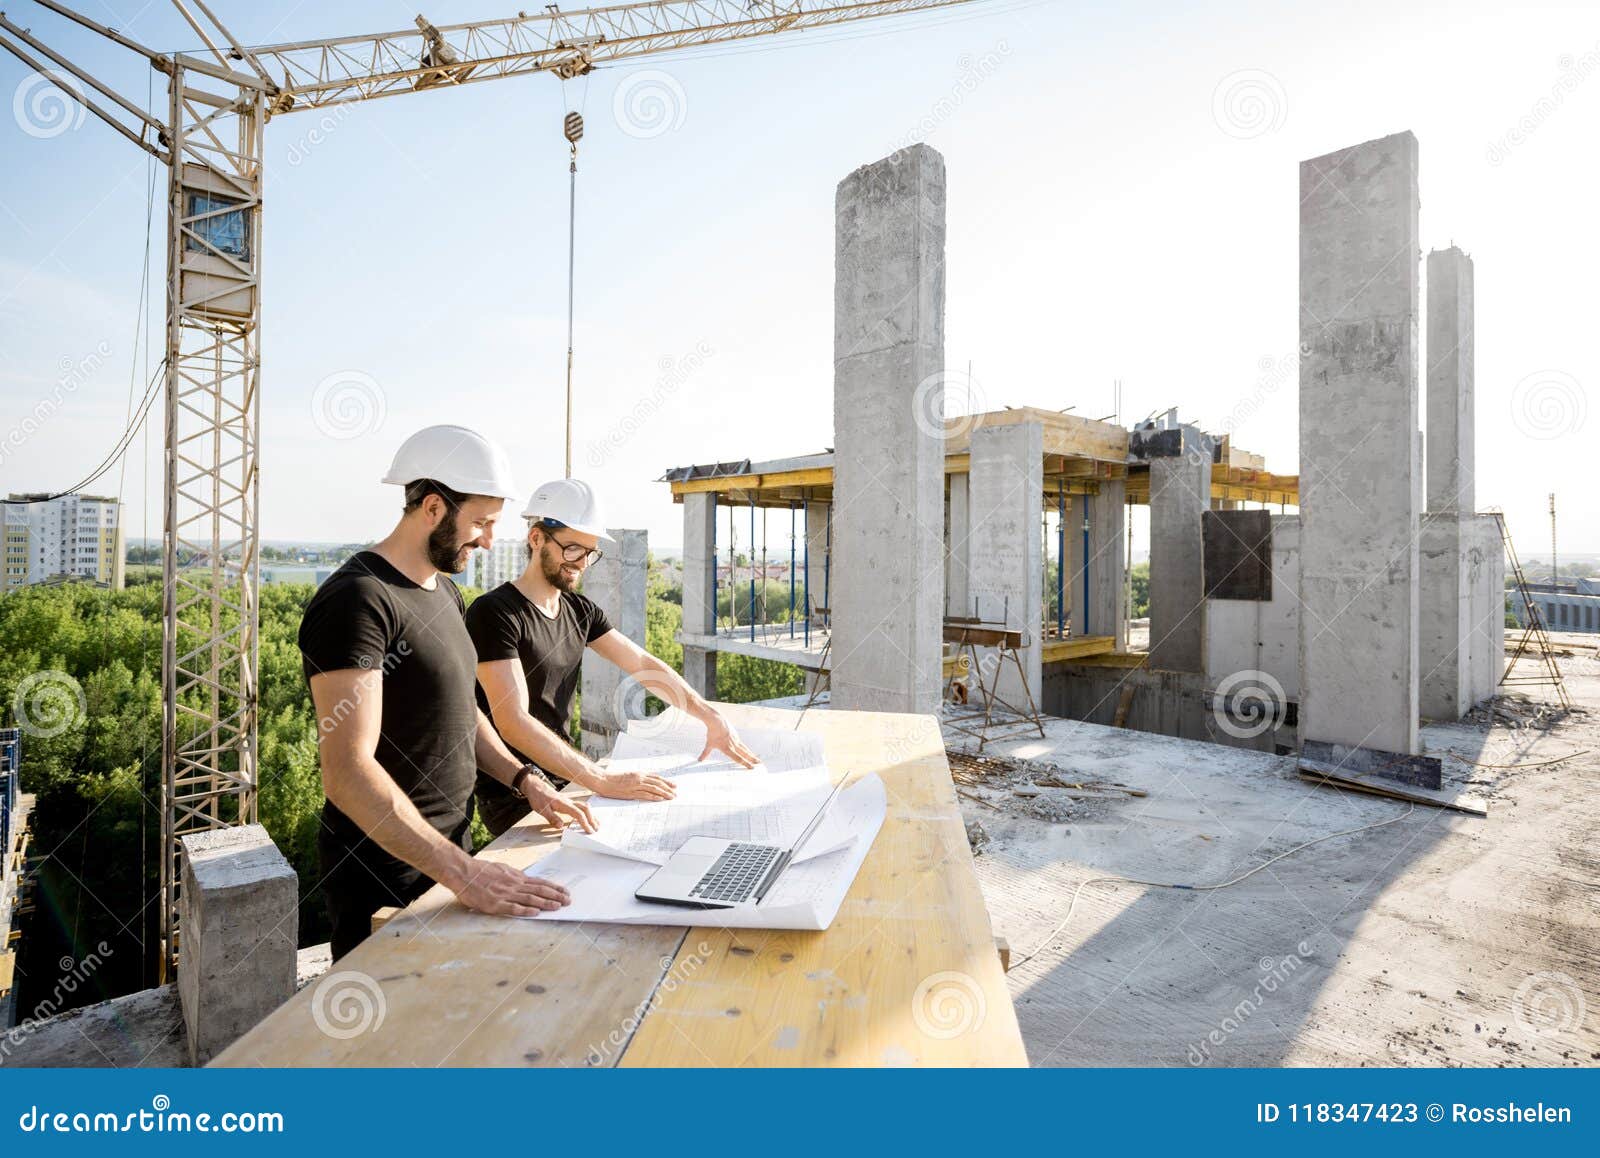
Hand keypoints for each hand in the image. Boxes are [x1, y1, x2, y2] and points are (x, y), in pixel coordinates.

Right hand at [449, 857, 569, 916]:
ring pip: (530, 898)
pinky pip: (512, 907)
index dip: (553, 888)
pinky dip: (525, 910)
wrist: (463, 872)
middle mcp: (513, 884)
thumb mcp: (501, 869)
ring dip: (545, 903)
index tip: (565, 891)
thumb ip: (513, 876)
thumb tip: (524, 880)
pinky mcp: (495, 903)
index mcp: (515, 877)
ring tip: (558, 907)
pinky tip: (535, 913)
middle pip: (539, 890)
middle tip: (568, 901)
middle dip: (555, 895)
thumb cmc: (480, 871)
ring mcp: (505, 894)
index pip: (539, 882)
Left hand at [524, 781, 597, 833]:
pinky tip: (587, 816)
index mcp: (563, 804)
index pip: (578, 814)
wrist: (535, 787)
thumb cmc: (538, 797)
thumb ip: (552, 818)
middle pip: (585, 809)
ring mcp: (569, 801)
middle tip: (596, 829)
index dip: (585, 823)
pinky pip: (580, 806)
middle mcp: (569, 802)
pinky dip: (586, 812)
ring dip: (591, 815)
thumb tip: (560, 826)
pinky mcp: (567, 802)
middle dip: (592, 819)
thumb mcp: (541, 809)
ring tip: (595, 824)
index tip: (589, 831)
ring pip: (584, 807)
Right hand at [595, 769, 676, 800]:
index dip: (666, 781)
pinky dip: (653, 797)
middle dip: (668, 788)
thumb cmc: (613, 778)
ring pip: (654, 789)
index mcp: (638, 773)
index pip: (656, 777)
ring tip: (671, 797)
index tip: (673, 785)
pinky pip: (645, 795)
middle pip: (657, 783)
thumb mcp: (627, 775)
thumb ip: (637, 778)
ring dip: (664, 793)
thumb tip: (645, 782)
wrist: (602, 780)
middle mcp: (639, 778)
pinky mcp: (631, 792)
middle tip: (675, 792)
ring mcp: (635, 785)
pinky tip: (660, 799)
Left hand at [698, 709, 759, 767]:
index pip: (738, 758)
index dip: (745, 764)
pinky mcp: (735, 735)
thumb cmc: (712, 733)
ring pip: (745, 749)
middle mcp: (733, 744)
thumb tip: (699, 760)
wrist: (716, 721)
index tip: (751, 768)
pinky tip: (747, 751)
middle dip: (752, 760)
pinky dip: (745, 748)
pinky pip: (741, 744)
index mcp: (727, 748)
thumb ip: (705, 753)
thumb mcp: (709, 744)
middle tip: (759, 764)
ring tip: (757, 759)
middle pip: (745, 754)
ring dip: (751, 754)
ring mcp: (736, 739)